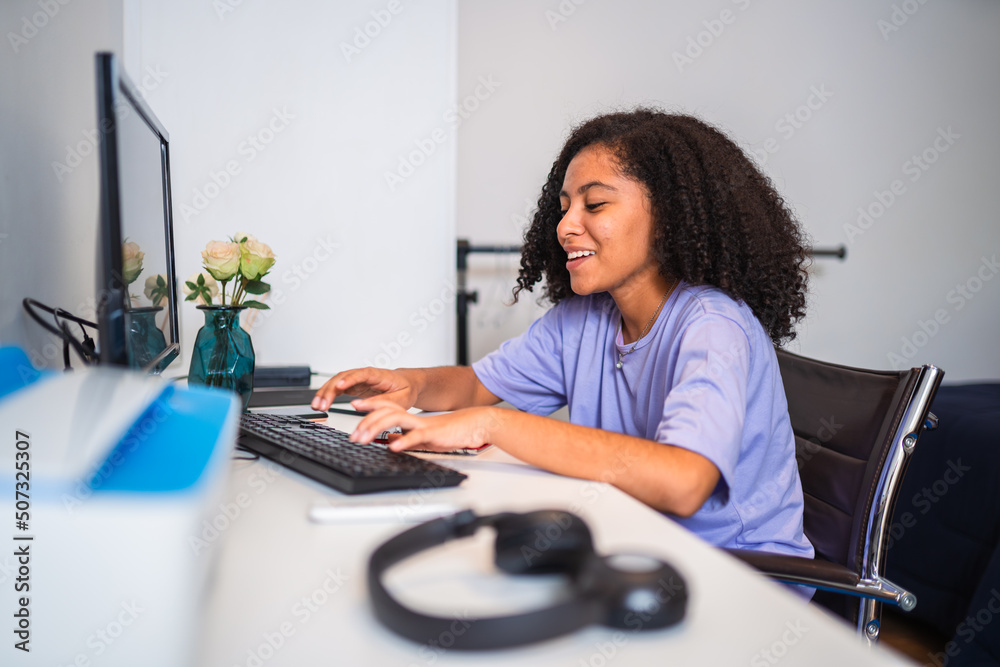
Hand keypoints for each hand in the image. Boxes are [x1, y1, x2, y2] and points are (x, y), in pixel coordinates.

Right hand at [311, 367, 417, 411]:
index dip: (349, 379)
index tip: (339, 386)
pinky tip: (320, 404)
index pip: (361, 374)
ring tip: (316, 406)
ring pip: (337, 382)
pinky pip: (337, 388)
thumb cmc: (405, 389)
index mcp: (379, 375)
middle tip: (322, 404)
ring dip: (325, 393)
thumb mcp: (400, 399)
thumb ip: (381, 402)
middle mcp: (365, 375)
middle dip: (331, 390)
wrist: (408, 384)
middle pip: (344, 377)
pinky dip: (328, 396)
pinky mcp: (354, 386)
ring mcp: (358, 380)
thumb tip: (358, 406)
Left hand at [349, 398, 497, 452]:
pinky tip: (393, 447)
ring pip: (394, 420)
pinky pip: (415, 436)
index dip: (370, 405)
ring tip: (364, 439)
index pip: (386, 407)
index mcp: (411, 418)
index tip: (353, 406)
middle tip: (353, 435)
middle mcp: (413, 418)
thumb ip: (406, 438)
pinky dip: (403, 441)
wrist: (474, 425)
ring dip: (376, 429)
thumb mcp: (423, 436)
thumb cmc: (452, 431)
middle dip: (366, 422)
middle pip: (385, 413)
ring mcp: (422, 425)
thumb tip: (391, 442)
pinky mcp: (432, 434)